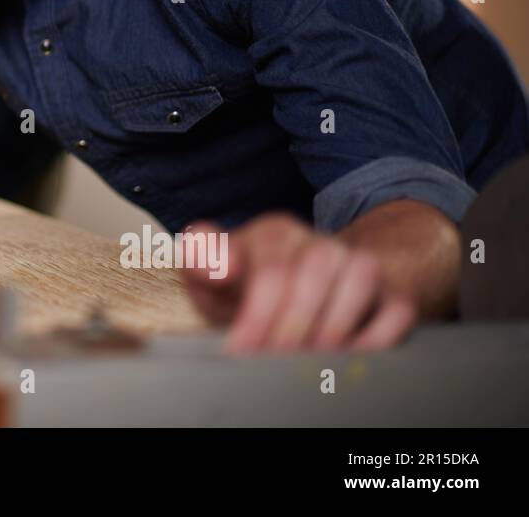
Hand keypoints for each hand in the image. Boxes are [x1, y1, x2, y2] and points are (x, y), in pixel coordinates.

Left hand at [180, 212, 417, 352]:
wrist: (312, 291)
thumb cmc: (252, 291)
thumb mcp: (216, 279)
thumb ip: (201, 262)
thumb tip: (205, 252)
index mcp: (271, 235)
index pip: (269, 267)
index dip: (256, 315)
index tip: (242, 349)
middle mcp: (317, 243)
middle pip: (314, 270)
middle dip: (291, 325)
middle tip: (272, 360)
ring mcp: (358, 264)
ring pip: (358, 277)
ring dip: (332, 326)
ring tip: (306, 361)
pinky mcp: (392, 292)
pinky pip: (395, 310)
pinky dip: (374, 338)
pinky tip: (346, 359)